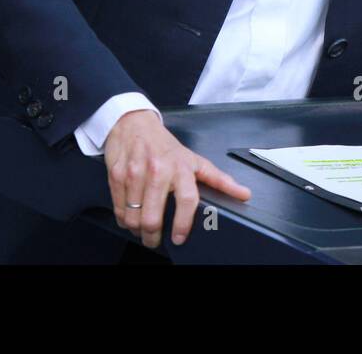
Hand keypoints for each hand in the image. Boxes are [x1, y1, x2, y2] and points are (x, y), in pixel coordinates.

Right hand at [103, 109, 251, 248]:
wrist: (133, 122)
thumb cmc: (164, 145)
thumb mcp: (194, 160)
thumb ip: (219, 180)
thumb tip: (244, 194)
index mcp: (181, 167)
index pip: (187, 199)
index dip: (183, 223)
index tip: (179, 237)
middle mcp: (158, 169)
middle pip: (153, 215)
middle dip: (153, 235)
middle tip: (155, 239)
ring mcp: (135, 172)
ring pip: (134, 216)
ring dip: (137, 229)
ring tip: (142, 229)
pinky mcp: (117, 175)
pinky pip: (119, 208)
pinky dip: (124, 219)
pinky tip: (130, 217)